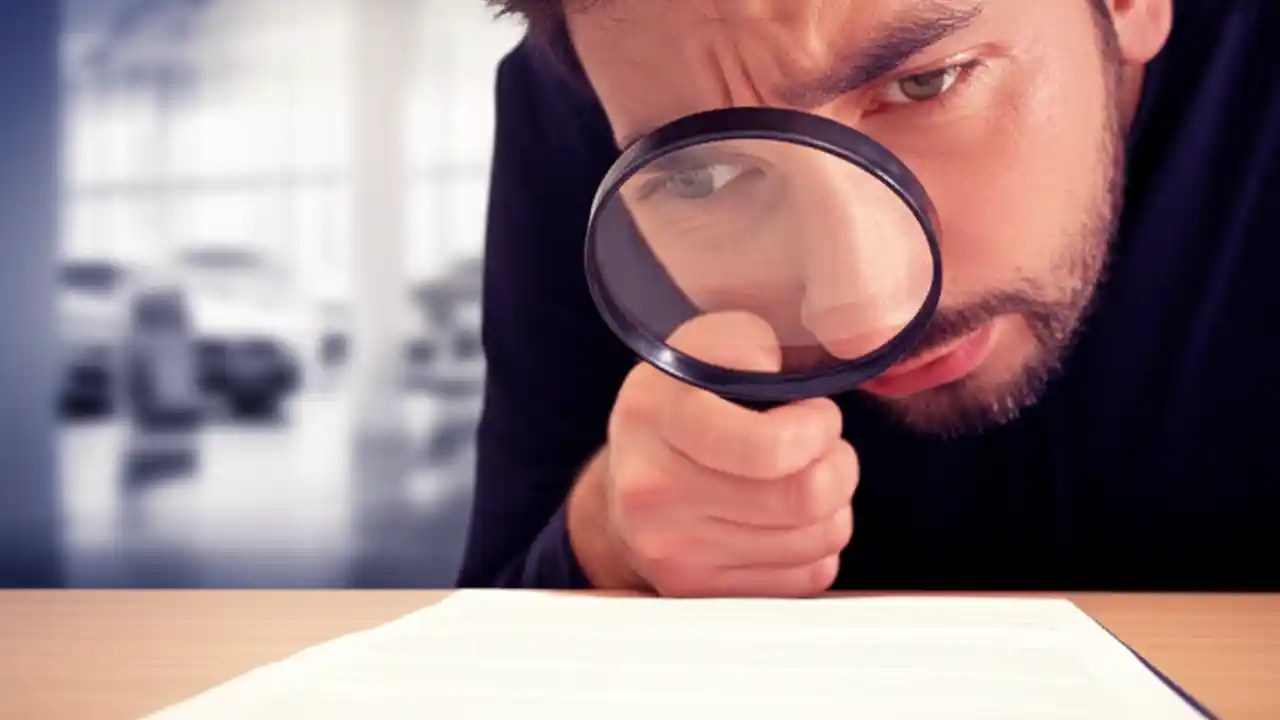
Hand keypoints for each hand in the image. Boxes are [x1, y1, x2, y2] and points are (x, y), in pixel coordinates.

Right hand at [568, 311, 858, 597]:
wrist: (628, 483)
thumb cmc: (684, 404)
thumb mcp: (704, 346)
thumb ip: (746, 342)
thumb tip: (772, 371)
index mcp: (655, 417)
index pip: (768, 450)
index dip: (818, 429)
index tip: (817, 415)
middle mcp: (653, 492)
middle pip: (804, 499)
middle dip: (838, 465)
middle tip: (824, 447)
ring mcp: (673, 552)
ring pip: (817, 541)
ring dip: (833, 506)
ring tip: (805, 478)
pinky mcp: (700, 592)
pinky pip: (808, 577)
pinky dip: (816, 545)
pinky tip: (788, 518)